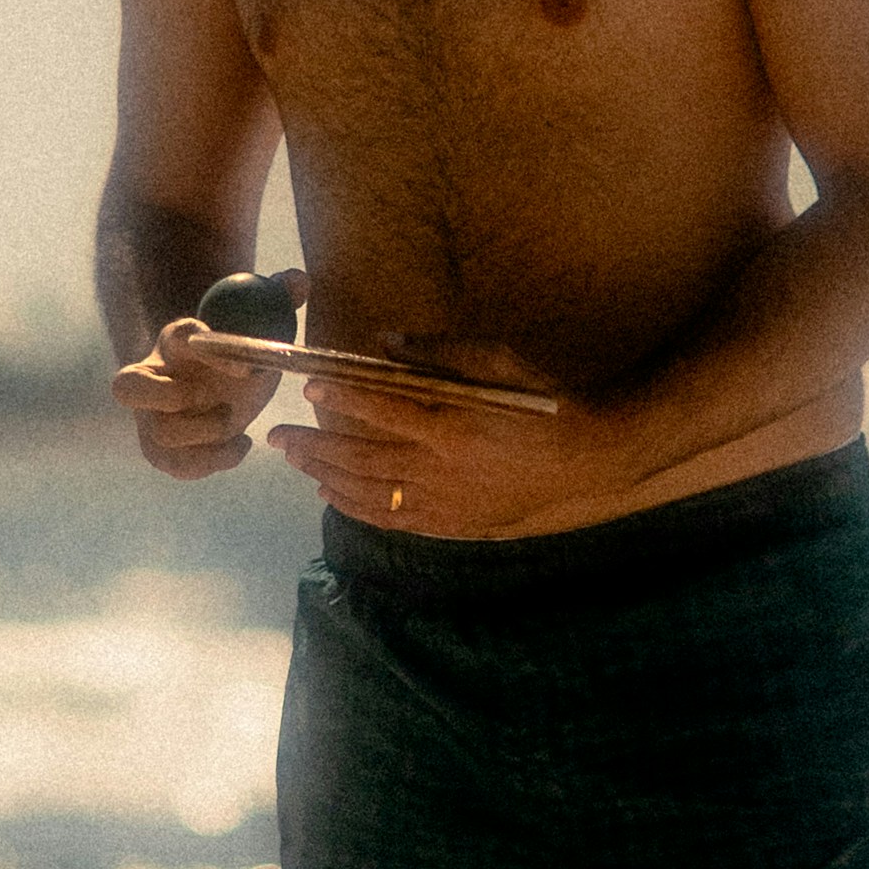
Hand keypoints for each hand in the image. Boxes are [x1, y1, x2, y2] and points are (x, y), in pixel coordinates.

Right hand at [110, 277, 302, 478]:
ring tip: (234, 421)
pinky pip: (177, 466)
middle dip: (169, 397)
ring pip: (159, 434)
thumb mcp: (257, 325)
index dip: (208, 350)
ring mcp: (151, 420)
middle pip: (126, 387)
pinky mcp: (163, 453)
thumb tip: (299, 279)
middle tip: (219, 402)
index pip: (177, 338)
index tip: (247, 367)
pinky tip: (241, 444)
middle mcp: (151, 381)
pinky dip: (213, 461)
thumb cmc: (236, 353)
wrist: (220, 388)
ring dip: (204, 433)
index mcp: (173, 342)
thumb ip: (275, 298)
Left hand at [266, 369, 646, 537]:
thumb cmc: (544, 403)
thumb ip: (439, 352)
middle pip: (360, 457)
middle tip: (278, 436)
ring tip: (296, 462)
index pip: (379, 409)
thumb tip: (383, 343)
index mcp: (449, 424)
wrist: (590, 463)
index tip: (307, 386)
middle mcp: (437, 469)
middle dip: (313, 445)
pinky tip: (333, 495)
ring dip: (325, 476)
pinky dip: (356, 507)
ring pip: (368, 492)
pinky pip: (391, 520)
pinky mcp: (451, 525)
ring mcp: (442, 503)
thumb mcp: (498, 361)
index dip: (340, 397)